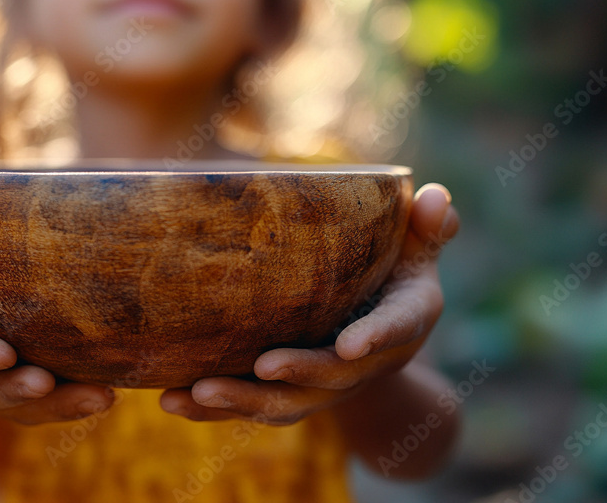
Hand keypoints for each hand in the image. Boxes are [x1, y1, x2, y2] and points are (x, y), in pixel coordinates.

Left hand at [160, 183, 459, 424]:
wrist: (370, 333)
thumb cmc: (391, 270)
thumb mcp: (418, 247)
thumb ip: (428, 226)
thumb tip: (436, 195)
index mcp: (403, 320)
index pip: (395, 329)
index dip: (376, 339)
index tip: (349, 346)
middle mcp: (364, 362)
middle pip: (333, 379)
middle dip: (298, 374)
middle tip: (262, 367)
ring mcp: (322, 384)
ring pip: (285, 404)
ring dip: (241, 403)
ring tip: (195, 392)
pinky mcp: (285, 393)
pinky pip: (248, 407)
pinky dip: (210, 410)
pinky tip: (170, 400)